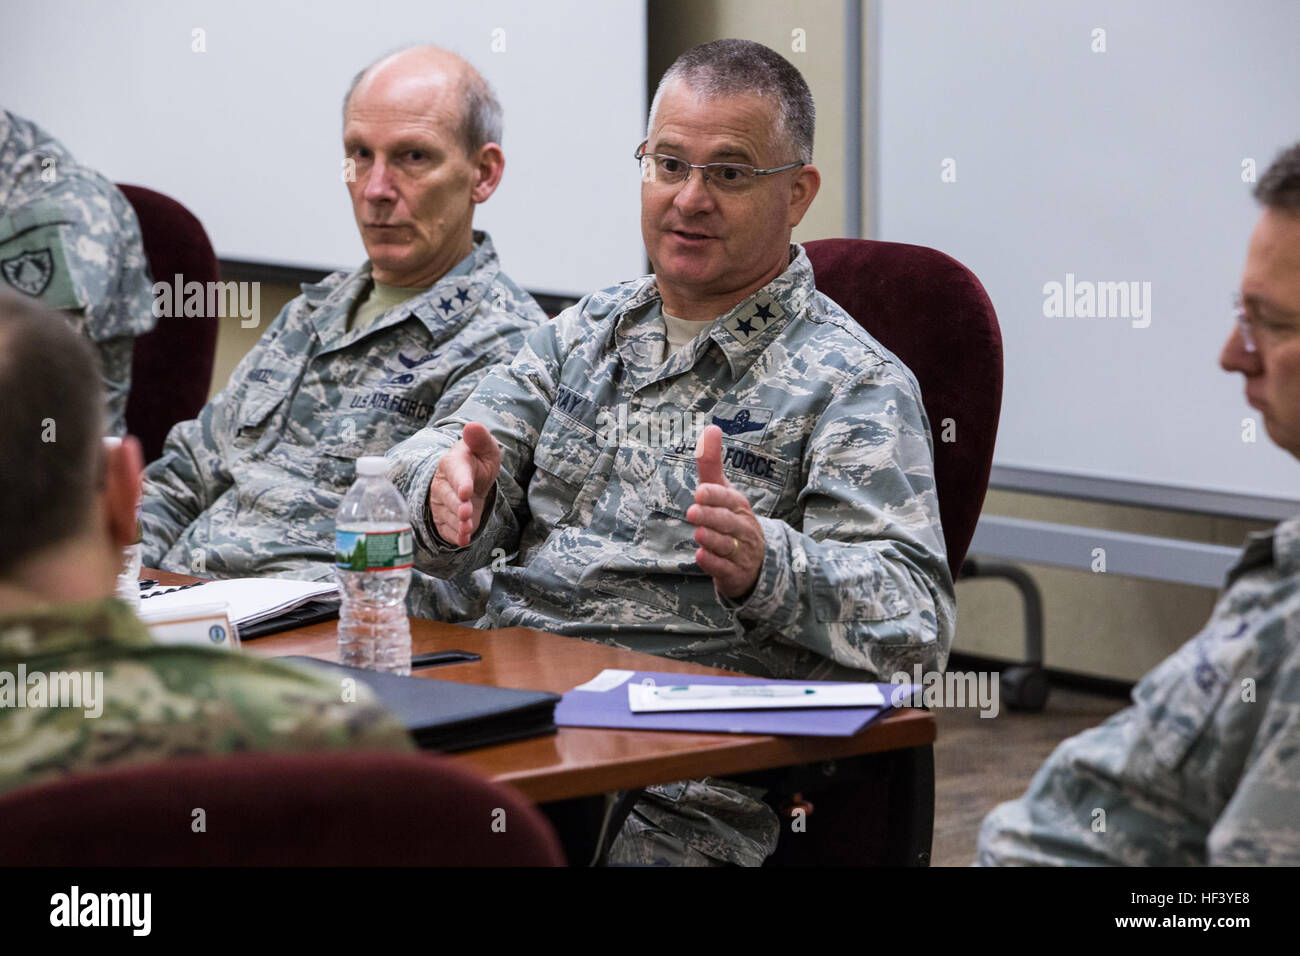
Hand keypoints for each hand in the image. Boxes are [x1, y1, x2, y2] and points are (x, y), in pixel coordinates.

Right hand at [428, 423, 500, 546]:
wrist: (470, 480)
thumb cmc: (478, 462)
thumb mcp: (485, 449)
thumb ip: (480, 439)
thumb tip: (473, 426)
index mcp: (453, 463)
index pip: (455, 473)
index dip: (460, 482)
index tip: (466, 491)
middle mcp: (442, 484)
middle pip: (448, 497)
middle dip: (457, 506)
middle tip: (466, 513)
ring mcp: (441, 503)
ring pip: (447, 515)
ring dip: (457, 523)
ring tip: (467, 528)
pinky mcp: (444, 519)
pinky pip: (446, 529)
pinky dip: (455, 536)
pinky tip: (464, 540)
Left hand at [686, 425, 763, 599]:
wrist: (754, 562)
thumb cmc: (731, 519)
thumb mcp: (722, 491)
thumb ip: (712, 464)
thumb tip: (711, 428)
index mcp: (738, 506)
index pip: (729, 499)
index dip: (715, 495)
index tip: (700, 491)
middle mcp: (742, 528)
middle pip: (728, 522)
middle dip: (711, 516)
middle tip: (692, 511)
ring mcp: (740, 552)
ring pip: (727, 545)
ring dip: (712, 539)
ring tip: (699, 533)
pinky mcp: (735, 573)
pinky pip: (724, 568)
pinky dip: (713, 564)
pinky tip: (701, 557)